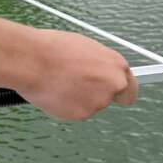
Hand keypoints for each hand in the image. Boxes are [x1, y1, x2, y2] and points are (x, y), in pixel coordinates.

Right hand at [17, 29, 137, 120]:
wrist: (32, 60)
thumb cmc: (52, 49)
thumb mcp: (84, 48)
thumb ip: (98, 64)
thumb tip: (96, 72)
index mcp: (115, 64)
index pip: (130, 87)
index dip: (119, 91)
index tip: (113, 93)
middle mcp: (113, 84)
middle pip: (110, 98)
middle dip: (96, 96)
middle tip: (78, 88)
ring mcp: (98, 101)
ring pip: (90, 106)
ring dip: (77, 99)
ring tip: (59, 82)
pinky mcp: (81, 114)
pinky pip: (74, 112)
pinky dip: (64, 106)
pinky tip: (54, 92)